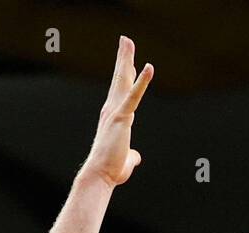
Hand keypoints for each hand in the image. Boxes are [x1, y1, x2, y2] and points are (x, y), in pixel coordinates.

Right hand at [81, 36, 153, 187]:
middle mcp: (111, 110)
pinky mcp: (122, 117)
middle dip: (123, 58)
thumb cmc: (110, 170)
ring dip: (126, 59)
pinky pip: (133, 95)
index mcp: (113, 117)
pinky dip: (142, 81)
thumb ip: (131, 156)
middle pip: (119, 79)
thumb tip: (135, 157)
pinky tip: (148, 67)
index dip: (126, 75)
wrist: (100, 176)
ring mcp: (115, 112)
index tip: (129, 61)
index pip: (122, 91)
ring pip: (123, 80)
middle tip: (125, 40)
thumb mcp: (125, 161)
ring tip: (127, 41)